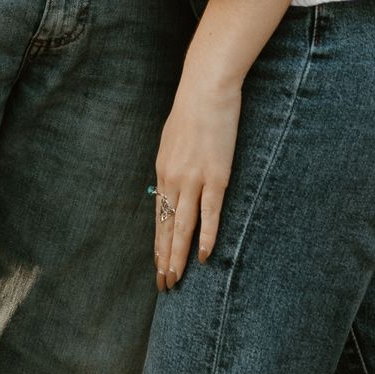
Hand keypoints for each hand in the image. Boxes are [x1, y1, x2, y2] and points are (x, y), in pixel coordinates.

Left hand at [152, 74, 241, 289]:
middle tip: (163, 284)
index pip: (158, 216)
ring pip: (183, 226)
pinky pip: (209, 214)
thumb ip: (172, 164)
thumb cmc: (192, 109)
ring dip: (178, 255)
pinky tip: (203, 255)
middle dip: (164, 258)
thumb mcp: (173, 139)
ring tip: (176, 278)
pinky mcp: (216, 177)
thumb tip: (172, 183)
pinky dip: (207, 236)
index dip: (158, 243)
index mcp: (162, 171)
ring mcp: (194, 179)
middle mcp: (173, 179)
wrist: (206, 89)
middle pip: (166, 227)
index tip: (157, 265)